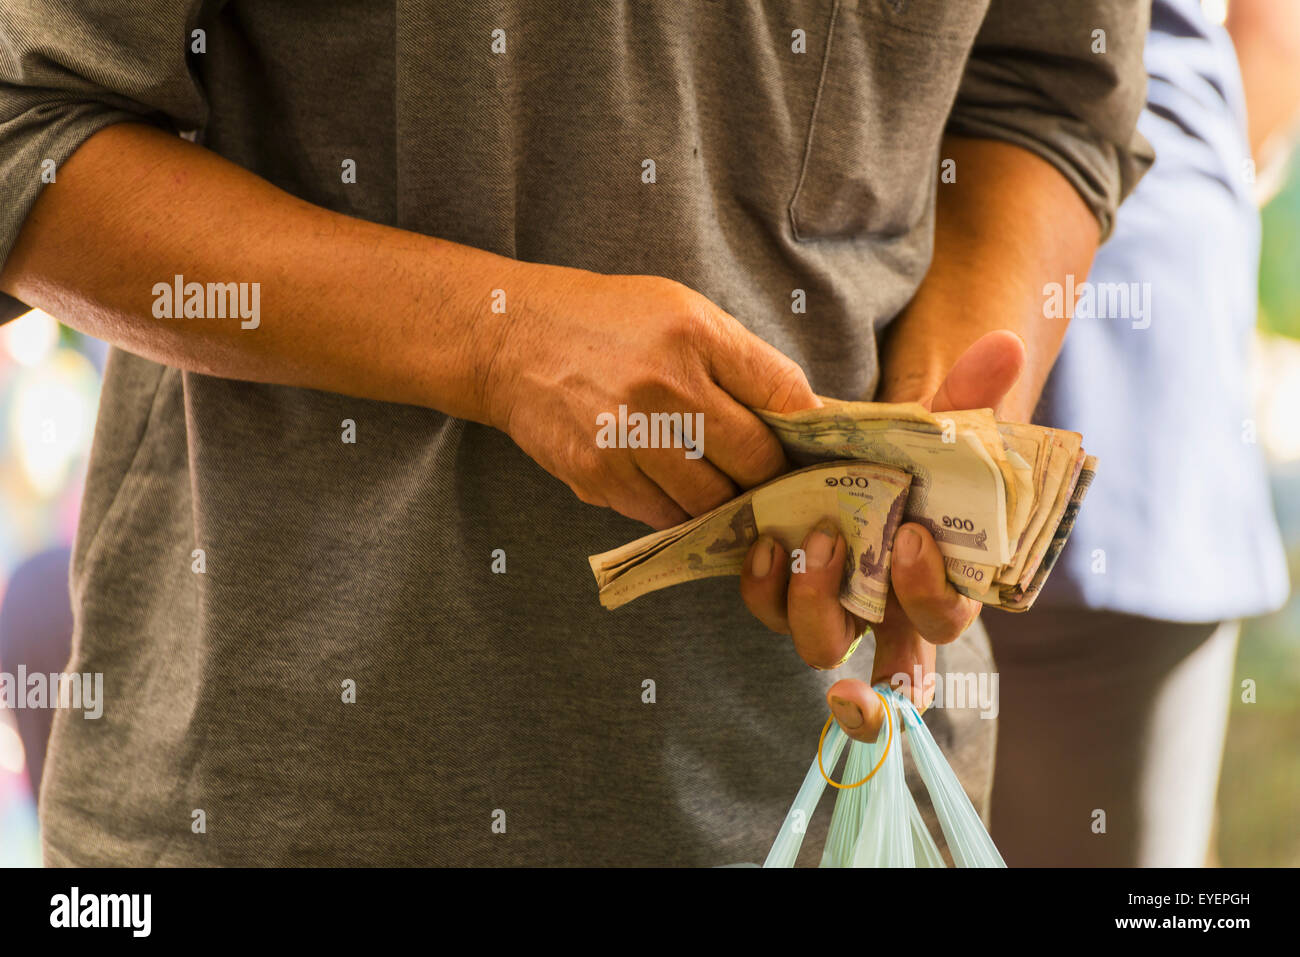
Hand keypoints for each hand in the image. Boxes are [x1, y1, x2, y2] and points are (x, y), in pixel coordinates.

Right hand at [484, 267, 820, 528]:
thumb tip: (805, 415)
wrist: (510, 337)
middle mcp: (664, 386)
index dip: (807, 428)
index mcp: (694, 334)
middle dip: (769, 473)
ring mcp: (628, 436)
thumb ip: (740, 360)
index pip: (785, 393)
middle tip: (768, 476)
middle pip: (755, 459)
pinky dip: (677, 508)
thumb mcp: (680, 311)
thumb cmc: (607, 322)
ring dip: (724, 499)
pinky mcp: (597, 474)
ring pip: (711, 499)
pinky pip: (663, 514)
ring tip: (720, 485)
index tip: (811, 445)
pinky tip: (672, 486)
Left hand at [739, 330, 1026, 739]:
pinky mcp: (789, 586)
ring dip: (805, 599)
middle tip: (834, 547)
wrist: (862, 444)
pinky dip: (763, 583)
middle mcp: (889, 609)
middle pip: (877, 663)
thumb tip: (1004, 348)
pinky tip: (761, 540)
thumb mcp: (940, 422)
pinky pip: (771, 607)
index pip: (947, 624)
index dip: (929, 598)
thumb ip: (970, 395)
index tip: (911, 538)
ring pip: (818, 641)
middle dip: (853, 613)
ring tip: (801, 536)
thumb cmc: (916, 449)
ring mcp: (837, 603)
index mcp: (941, 582)